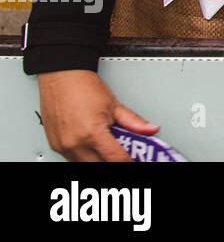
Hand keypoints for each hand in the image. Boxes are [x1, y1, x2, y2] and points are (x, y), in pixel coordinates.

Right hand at [36, 70, 158, 161]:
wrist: (61, 76)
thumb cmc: (83, 86)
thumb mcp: (114, 105)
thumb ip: (134, 122)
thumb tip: (150, 130)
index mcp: (92, 134)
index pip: (116, 159)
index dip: (129, 160)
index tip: (135, 158)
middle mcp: (74, 143)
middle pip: (101, 165)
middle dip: (114, 160)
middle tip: (124, 151)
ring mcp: (62, 146)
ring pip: (86, 165)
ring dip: (99, 159)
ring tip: (108, 146)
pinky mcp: (55, 146)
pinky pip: (73, 159)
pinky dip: (86, 156)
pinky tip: (93, 145)